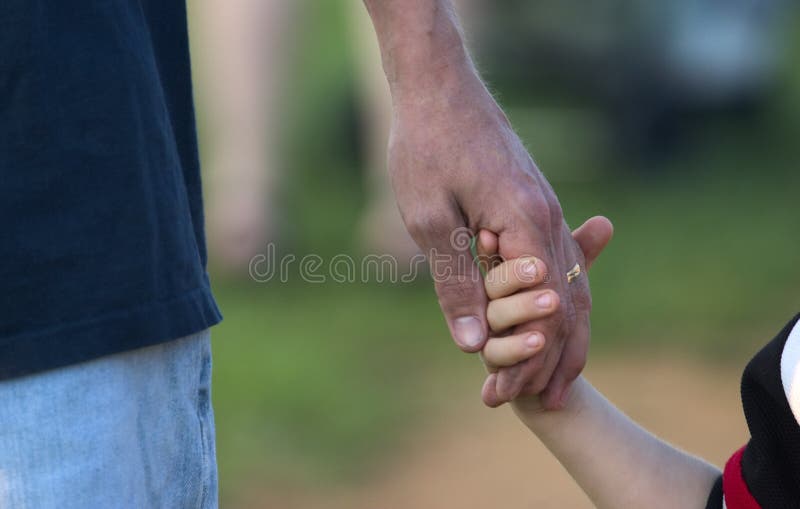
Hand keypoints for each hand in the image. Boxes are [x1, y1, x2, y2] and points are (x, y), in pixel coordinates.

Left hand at [388, 67, 606, 407]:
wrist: (440, 87)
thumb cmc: (425, 146)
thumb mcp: (429, 218)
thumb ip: (454, 280)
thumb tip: (472, 342)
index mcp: (522, 221)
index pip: (540, 310)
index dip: (523, 360)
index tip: (500, 395)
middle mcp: (546, 216)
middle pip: (568, 305)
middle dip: (551, 359)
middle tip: (536, 405)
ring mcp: (546, 208)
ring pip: (574, 286)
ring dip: (566, 337)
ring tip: (558, 382)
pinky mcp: (535, 202)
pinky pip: (560, 263)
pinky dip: (561, 302)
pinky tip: (552, 322)